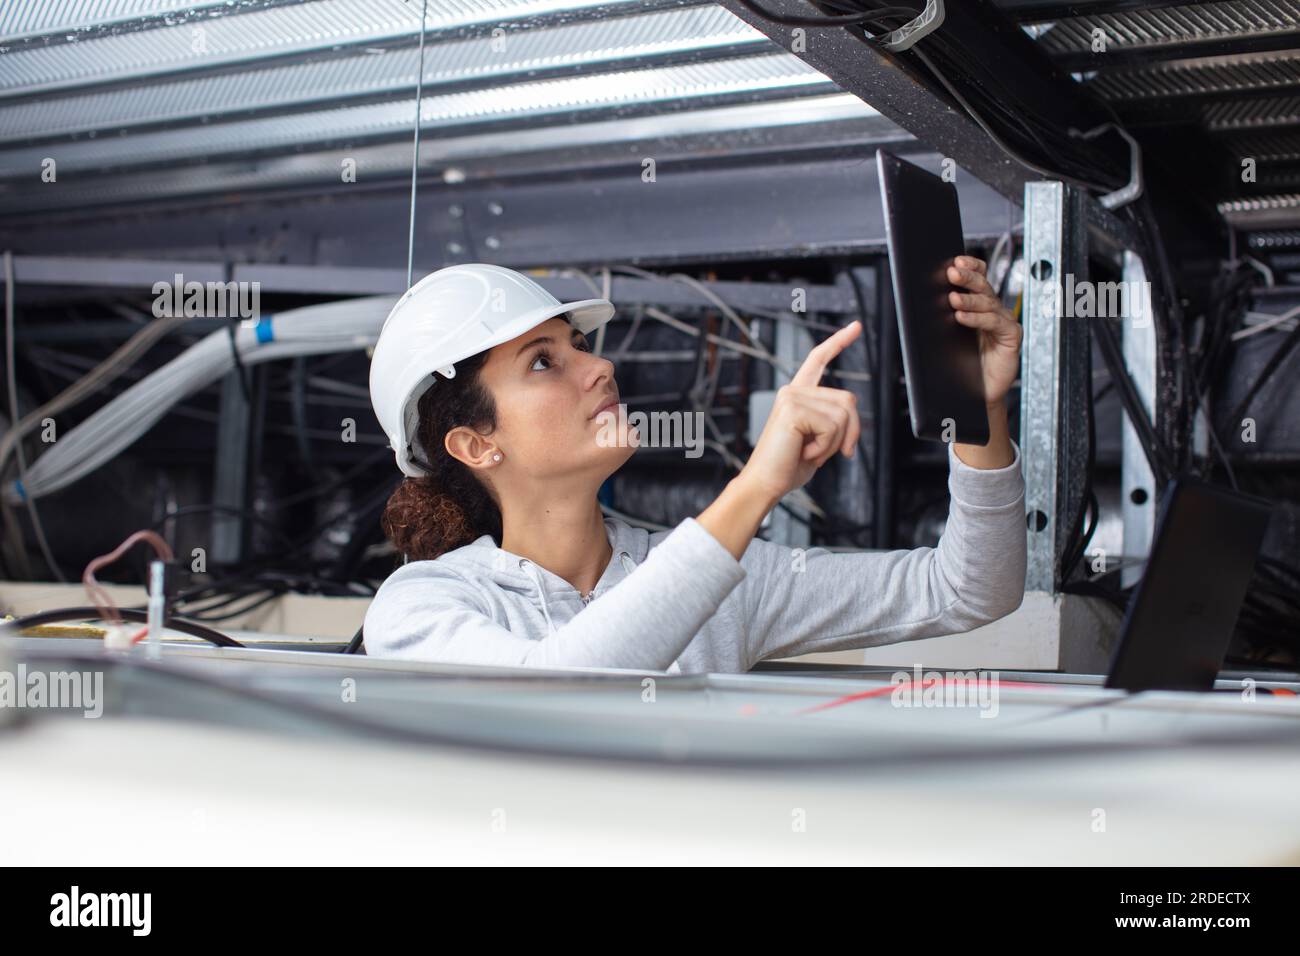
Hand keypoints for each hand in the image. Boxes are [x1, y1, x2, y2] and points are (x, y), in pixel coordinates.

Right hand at [737, 320, 862, 506]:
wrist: (765, 484)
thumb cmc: (788, 465)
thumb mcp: (819, 442)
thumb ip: (834, 424)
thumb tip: (854, 423)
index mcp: (797, 395)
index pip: (818, 360)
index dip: (838, 342)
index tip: (855, 326)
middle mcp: (792, 391)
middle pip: (848, 399)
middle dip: (851, 431)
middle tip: (831, 453)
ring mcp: (791, 397)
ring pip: (844, 414)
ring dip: (835, 442)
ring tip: (810, 452)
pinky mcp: (792, 409)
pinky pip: (832, 426)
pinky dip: (825, 447)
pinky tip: (805, 451)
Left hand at [947, 255, 1021, 407]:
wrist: (975, 394)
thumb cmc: (962, 365)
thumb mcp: (947, 337)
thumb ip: (942, 317)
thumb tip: (921, 297)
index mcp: (979, 306)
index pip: (979, 278)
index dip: (970, 267)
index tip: (956, 260)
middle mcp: (993, 311)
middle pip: (983, 287)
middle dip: (967, 278)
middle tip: (952, 272)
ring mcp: (1003, 322)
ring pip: (988, 303)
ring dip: (969, 299)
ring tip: (952, 299)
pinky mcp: (1010, 337)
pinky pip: (995, 323)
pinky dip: (977, 319)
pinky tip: (962, 317)